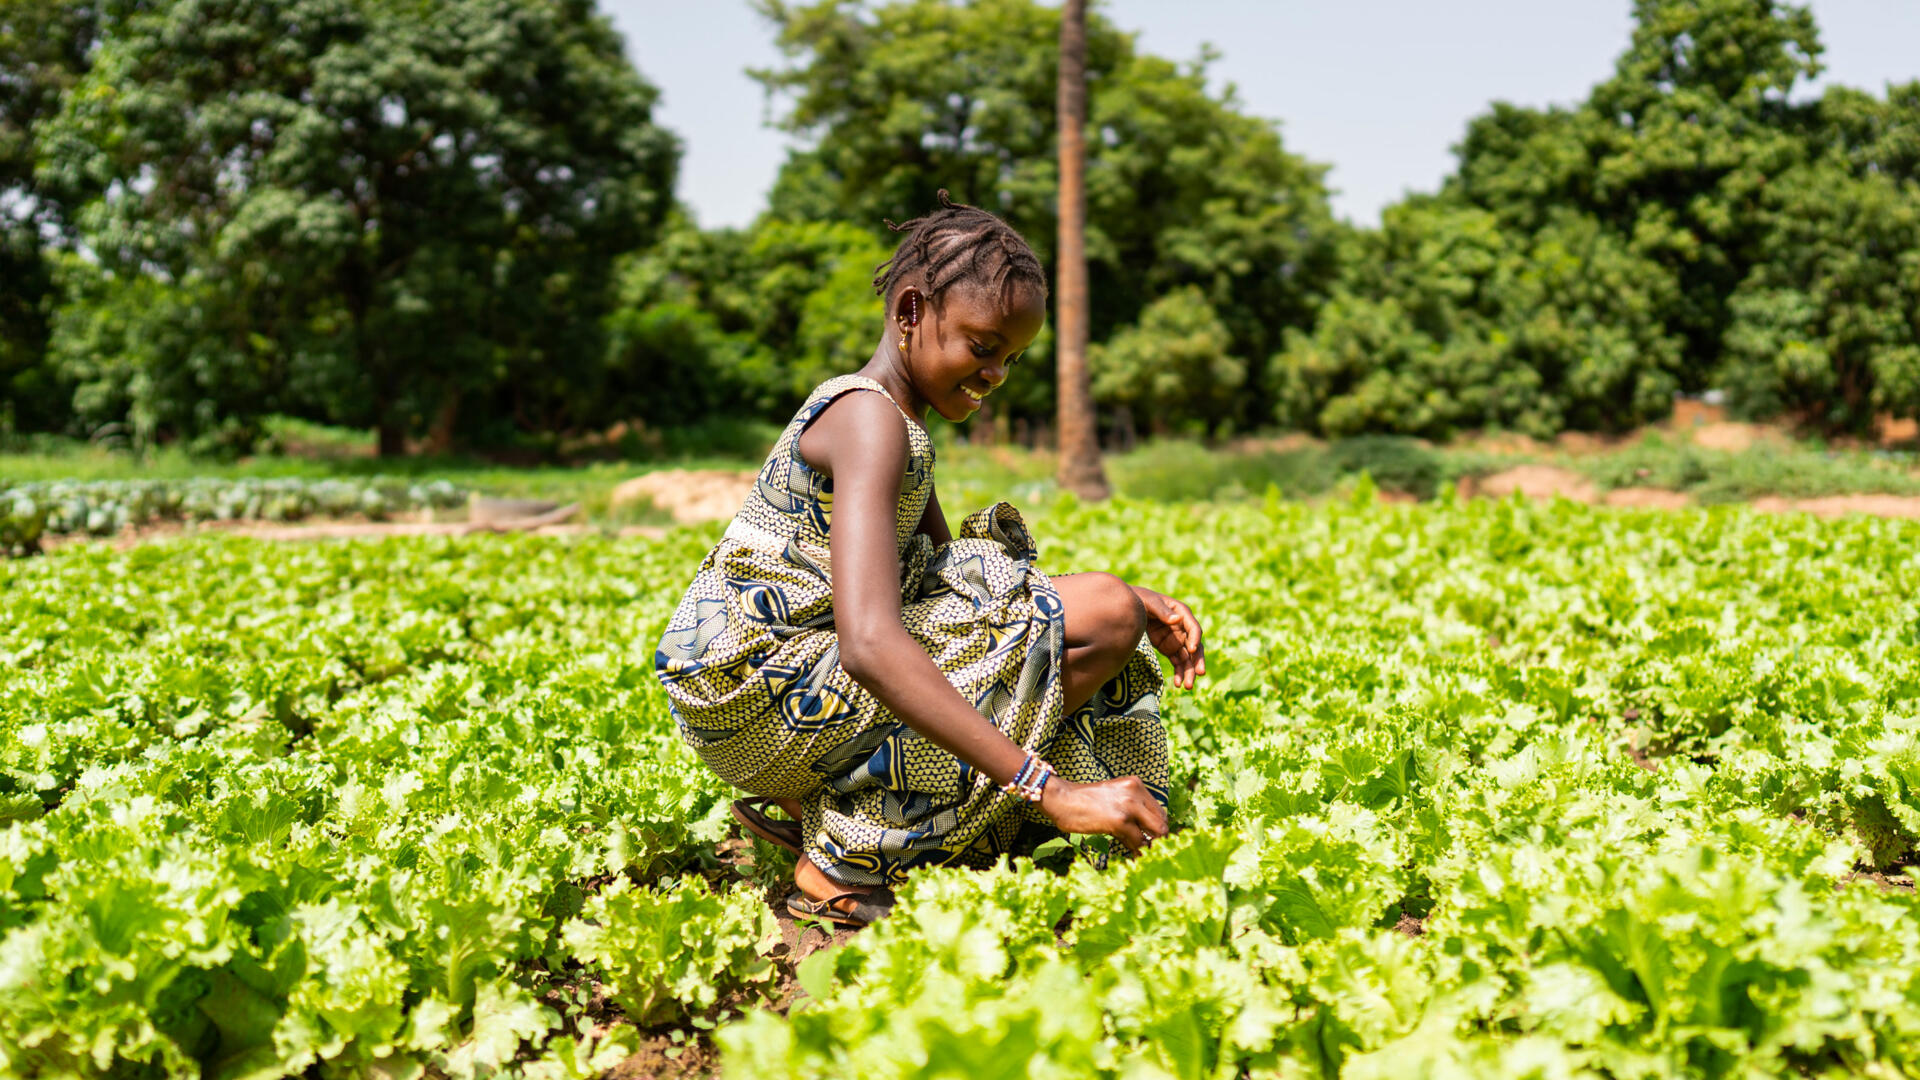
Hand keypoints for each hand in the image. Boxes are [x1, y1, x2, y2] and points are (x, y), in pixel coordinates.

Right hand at [1038, 775, 1168, 852]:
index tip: (1152, 841)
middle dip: (1158, 840)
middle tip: (1152, 852)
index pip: (1158, 810)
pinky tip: (1133, 856)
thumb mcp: (1113, 795)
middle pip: (1161, 822)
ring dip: (1149, 847)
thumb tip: (1146, 833)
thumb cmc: (1083, 800)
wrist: (1061, 799)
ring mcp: (1129, 806)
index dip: (1157, 828)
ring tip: (1143, 856)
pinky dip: (1137, 851)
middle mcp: (1136, 792)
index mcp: (1135, 784)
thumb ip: (1131, 807)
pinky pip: (1138, 841)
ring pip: (1155, 833)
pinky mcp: (1120, 821)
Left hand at [1132, 586, 1206, 688]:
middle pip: (1194, 646)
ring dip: (1189, 672)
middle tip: (1199, 673)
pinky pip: (1177, 662)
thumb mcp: (1149, 602)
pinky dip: (1179, 673)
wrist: (1128, 608)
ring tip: (1187, 686)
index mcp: (1181, 613)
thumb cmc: (1140, 600)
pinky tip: (1177, 684)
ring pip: (1187, 658)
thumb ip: (1162, 610)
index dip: (1195, 639)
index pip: (1193, 628)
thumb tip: (1177, 619)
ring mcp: (1176, 639)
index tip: (1192, 650)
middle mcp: (1182, 628)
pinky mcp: (1168, 648)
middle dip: (1197, 661)